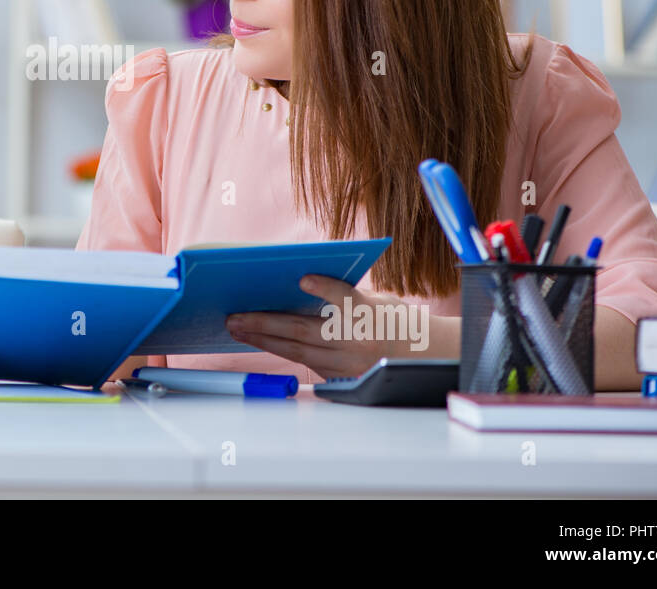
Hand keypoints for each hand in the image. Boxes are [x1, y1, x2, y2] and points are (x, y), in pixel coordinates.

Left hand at [225, 274, 418, 379]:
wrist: (421, 357)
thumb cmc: (393, 320)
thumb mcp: (376, 300)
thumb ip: (344, 294)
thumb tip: (301, 285)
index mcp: (369, 313)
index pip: (346, 298)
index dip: (326, 288)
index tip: (304, 278)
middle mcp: (358, 340)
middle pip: (305, 330)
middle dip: (265, 323)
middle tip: (235, 317)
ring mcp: (348, 362)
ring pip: (298, 351)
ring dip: (264, 340)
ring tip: (237, 330)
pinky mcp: (341, 378)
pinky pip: (304, 362)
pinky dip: (280, 350)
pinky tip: (259, 340)